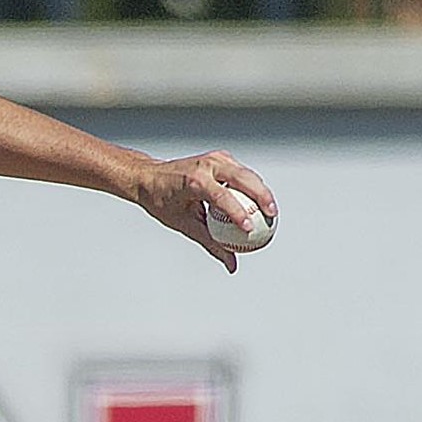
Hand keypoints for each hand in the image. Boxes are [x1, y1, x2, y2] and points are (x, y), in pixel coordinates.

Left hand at [129, 150, 276, 272]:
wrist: (149, 176)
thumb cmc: (162, 201)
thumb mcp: (184, 224)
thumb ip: (210, 243)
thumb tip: (231, 264)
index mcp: (193, 180)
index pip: (221, 196)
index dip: (238, 213)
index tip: (250, 230)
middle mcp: (206, 165)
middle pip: (243, 178)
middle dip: (262, 196)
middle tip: (272, 217)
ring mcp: (214, 158)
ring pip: (247, 173)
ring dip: (262, 191)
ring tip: (271, 211)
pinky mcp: (220, 157)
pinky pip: (242, 173)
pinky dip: (252, 186)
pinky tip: (261, 202)